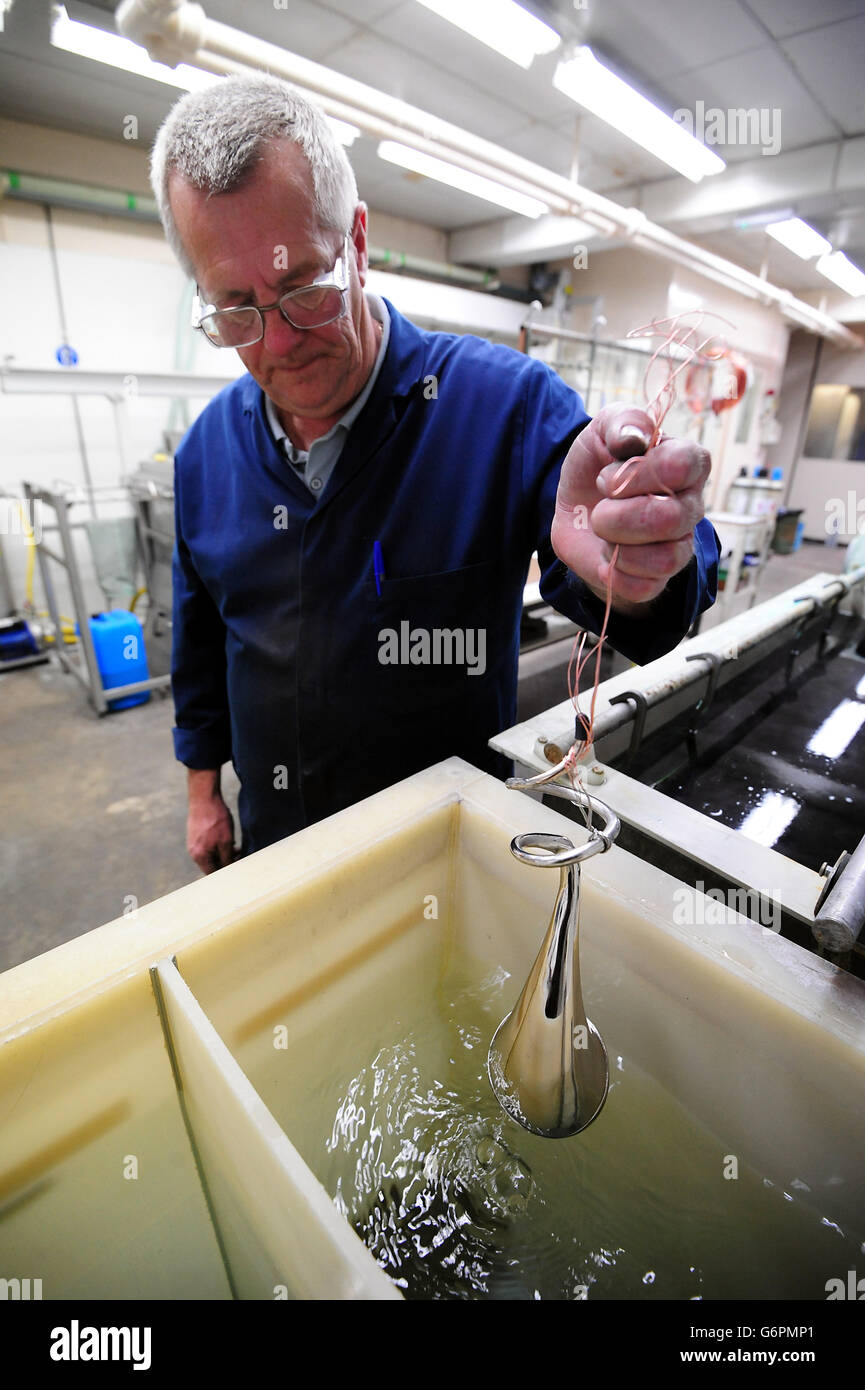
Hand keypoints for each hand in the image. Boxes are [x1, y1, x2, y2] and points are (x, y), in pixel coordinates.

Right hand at [187, 793, 235, 873]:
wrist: (204, 796)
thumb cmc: (215, 819)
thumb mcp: (226, 841)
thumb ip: (226, 858)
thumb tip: (229, 869)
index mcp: (199, 856)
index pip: (213, 873)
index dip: (227, 873)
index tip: (239, 869)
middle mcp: (194, 852)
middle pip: (212, 864)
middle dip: (226, 861)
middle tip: (240, 856)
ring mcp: (193, 843)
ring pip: (211, 854)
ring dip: (223, 853)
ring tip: (237, 847)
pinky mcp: (196, 834)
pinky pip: (208, 845)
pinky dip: (218, 845)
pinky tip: (228, 838)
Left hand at [551, 404, 710, 612]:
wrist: (576, 506)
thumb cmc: (600, 464)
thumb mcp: (603, 430)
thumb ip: (624, 421)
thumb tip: (634, 438)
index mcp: (687, 463)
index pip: (683, 466)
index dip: (639, 473)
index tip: (608, 475)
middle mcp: (691, 506)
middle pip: (670, 519)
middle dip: (618, 514)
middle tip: (601, 506)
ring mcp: (679, 545)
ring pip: (665, 559)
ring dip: (617, 545)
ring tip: (604, 530)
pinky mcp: (657, 578)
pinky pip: (644, 587)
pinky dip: (614, 573)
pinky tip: (607, 555)